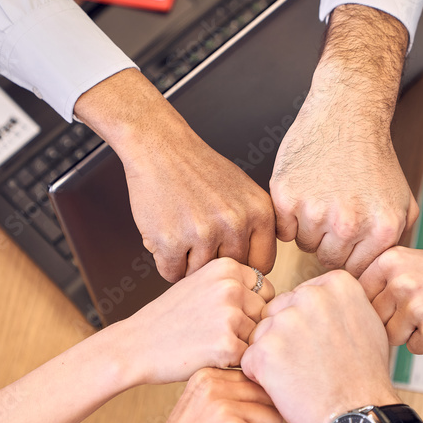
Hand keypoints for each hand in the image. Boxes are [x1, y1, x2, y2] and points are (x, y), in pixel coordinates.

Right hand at [74, 70, 276, 282]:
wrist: (160, 148)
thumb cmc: (199, 168)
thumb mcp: (244, 191)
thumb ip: (257, 226)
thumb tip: (258, 271)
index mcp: (260, 212)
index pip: (262, 265)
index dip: (244, 266)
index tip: (228, 258)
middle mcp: (236, 224)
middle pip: (229, 271)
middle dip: (213, 263)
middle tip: (198, 242)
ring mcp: (203, 233)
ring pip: (199, 275)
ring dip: (187, 264)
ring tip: (181, 236)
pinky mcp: (171, 241)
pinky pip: (171, 273)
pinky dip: (166, 263)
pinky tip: (166, 239)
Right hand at [113, 257, 274, 385]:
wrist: (136, 345)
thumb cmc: (170, 319)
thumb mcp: (201, 284)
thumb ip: (237, 285)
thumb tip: (281, 299)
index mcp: (227, 267)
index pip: (266, 292)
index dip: (250, 310)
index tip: (225, 319)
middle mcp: (231, 286)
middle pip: (266, 315)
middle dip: (249, 330)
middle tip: (215, 336)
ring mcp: (229, 315)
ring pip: (259, 338)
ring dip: (242, 348)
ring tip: (210, 346)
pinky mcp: (227, 345)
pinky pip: (249, 359)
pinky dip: (234, 364)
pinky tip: (209, 358)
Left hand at [241, 270, 398, 422]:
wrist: (358, 416)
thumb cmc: (363, 377)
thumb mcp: (366, 323)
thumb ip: (338, 302)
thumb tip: (318, 294)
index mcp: (336, 285)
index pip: (300, 295)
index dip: (306, 323)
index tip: (322, 343)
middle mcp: (310, 296)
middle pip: (278, 311)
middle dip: (285, 336)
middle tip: (309, 362)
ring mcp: (285, 323)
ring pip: (261, 333)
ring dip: (272, 354)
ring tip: (300, 376)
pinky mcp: (264, 351)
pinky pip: (249, 359)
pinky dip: (261, 376)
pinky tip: (287, 387)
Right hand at [271, 98, 417, 275]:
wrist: (347, 114)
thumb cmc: (373, 158)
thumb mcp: (402, 203)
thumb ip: (393, 244)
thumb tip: (377, 280)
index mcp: (382, 231)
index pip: (357, 272)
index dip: (351, 255)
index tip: (349, 238)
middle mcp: (350, 225)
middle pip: (329, 260)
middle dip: (330, 241)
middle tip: (336, 209)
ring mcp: (316, 212)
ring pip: (305, 245)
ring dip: (310, 227)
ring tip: (323, 195)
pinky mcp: (287, 198)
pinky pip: (283, 229)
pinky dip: (289, 216)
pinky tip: (305, 191)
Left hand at [359, 247, 422, 353]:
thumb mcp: (413, 263)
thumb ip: (381, 280)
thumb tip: (346, 308)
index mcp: (390, 260)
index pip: (359, 295)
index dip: (374, 305)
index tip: (392, 303)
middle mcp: (399, 281)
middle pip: (373, 318)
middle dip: (392, 320)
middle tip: (421, 308)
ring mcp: (415, 306)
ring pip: (391, 336)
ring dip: (410, 333)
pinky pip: (413, 348)